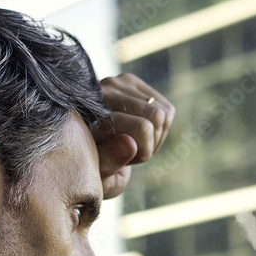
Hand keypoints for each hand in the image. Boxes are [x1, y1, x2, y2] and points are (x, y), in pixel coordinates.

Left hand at [95, 73, 173, 199]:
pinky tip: (141, 134)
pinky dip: (160, 128)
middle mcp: (103, 90)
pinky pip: (167, 109)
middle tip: (130, 153)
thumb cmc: (93, 168)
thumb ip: (110, 159)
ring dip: (156, 137)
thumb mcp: (98, 173)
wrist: (87, 152)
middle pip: (157, 115)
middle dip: (151, 143)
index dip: (143, 152)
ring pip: (164, 112)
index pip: (143, 127)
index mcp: (91, 112)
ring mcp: (117, 82)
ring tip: (133, 144)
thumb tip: (129, 142)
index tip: (124, 160)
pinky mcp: (131, 82)